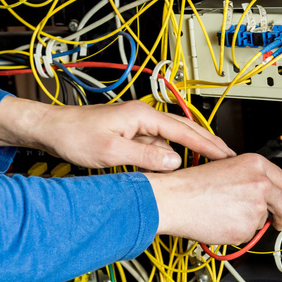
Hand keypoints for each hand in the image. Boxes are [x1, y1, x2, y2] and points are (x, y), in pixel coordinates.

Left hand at [0, 98, 233, 169]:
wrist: (52, 129)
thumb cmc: (74, 136)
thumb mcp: (111, 151)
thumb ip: (145, 156)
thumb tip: (173, 161)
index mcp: (142, 115)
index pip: (184, 131)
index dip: (208, 145)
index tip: (226, 155)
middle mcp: (142, 116)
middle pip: (184, 129)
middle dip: (208, 143)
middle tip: (229, 156)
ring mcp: (136, 125)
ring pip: (173, 137)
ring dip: (192, 148)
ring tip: (211, 162)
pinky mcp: (129, 134)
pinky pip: (159, 144)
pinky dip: (174, 153)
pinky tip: (179, 165)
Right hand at [144, 154, 281, 244]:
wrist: (175, 200)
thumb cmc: (191, 185)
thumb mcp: (226, 168)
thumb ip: (250, 178)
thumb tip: (263, 191)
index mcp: (255, 165)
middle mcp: (260, 184)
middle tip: (280, 220)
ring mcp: (256, 207)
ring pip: (262, 220)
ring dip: (250, 221)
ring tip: (225, 213)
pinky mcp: (247, 227)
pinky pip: (248, 234)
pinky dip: (237, 232)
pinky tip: (221, 221)